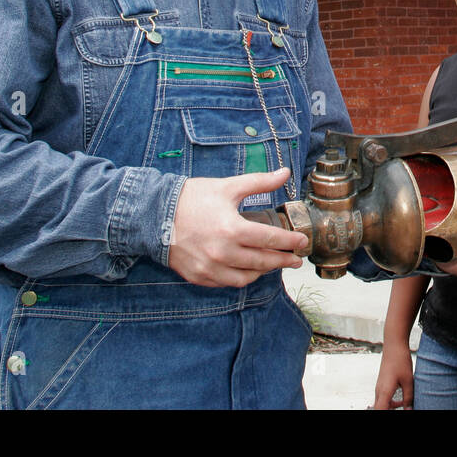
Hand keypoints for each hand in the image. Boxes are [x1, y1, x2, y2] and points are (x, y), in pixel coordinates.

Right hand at [167, 169, 307, 286]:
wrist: (155, 214)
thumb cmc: (191, 198)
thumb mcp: (228, 187)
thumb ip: (259, 182)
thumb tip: (284, 173)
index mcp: (232, 230)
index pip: (270, 240)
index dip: (290, 242)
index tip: (301, 242)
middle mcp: (222, 253)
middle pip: (262, 262)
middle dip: (283, 260)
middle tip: (295, 259)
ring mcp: (210, 268)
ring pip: (246, 277)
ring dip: (263, 272)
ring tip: (273, 264)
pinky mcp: (199, 276)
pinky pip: (227, 283)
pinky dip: (241, 278)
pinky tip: (249, 270)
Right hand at [372, 346, 414, 408]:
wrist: (394, 345)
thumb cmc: (400, 360)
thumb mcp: (408, 381)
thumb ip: (408, 398)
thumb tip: (409, 410)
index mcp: (384, 392)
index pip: (380, 411)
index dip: (385, 415)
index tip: (391, 414)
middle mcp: (379, 391)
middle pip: (379, 409)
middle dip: (388, 412)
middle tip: (401, 409)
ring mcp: (379, 387)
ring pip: (381, 405)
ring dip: (390, 409)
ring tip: (403, 407)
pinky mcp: (382, 384)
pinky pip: (383, 399)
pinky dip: (391, 403)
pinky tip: (401, 400)